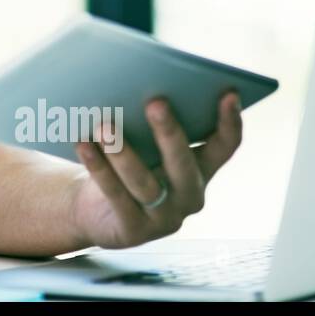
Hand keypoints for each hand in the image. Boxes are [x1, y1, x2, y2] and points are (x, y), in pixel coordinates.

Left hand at [65, 90, 243, 249]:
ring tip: (104, 126)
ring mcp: (164, 218)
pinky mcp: (133, 230)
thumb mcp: (144, 145)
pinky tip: (84, 146)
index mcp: (200, 169)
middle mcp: (189, 195)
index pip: (224, 147)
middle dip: (170, 133)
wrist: (94, 210)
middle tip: (156, 102)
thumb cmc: (125, 165)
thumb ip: (149, 124)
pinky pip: (116, 196)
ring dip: (124, 152)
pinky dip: (99, 169)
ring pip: (145, 183)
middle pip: (183, 164)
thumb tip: (134, 84)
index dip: (230, 123)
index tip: (229, 94)